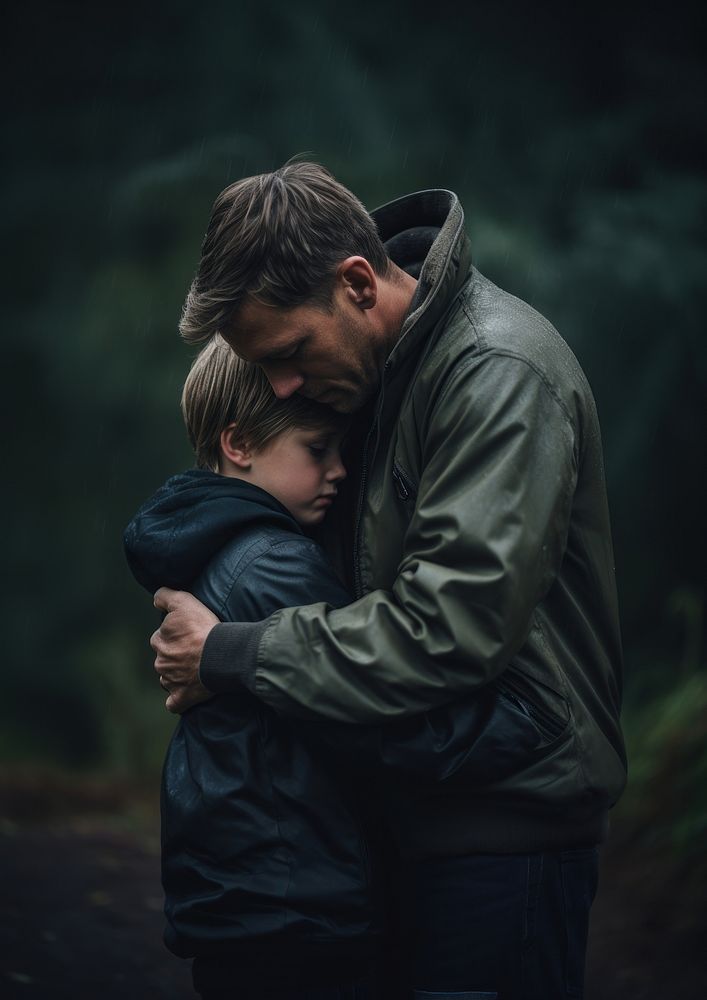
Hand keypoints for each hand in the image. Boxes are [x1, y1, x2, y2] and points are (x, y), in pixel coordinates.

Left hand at [151, 588, 217, 712]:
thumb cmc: (203, 628)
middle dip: (175, 655)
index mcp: (159, 641)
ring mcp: (170, 682)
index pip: (162, 636)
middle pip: (164, 658)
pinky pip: (174, 703)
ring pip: (168, 679)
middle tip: (195, 651)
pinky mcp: (181, 697)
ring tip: (197, 669)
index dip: (175, 634)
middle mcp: (160, 662)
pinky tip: (186, 693)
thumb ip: (164, 596)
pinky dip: (178, 699)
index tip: (190, 633)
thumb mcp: (183, 601)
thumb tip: (155, 599)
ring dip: (178, 675)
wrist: (221, 654)